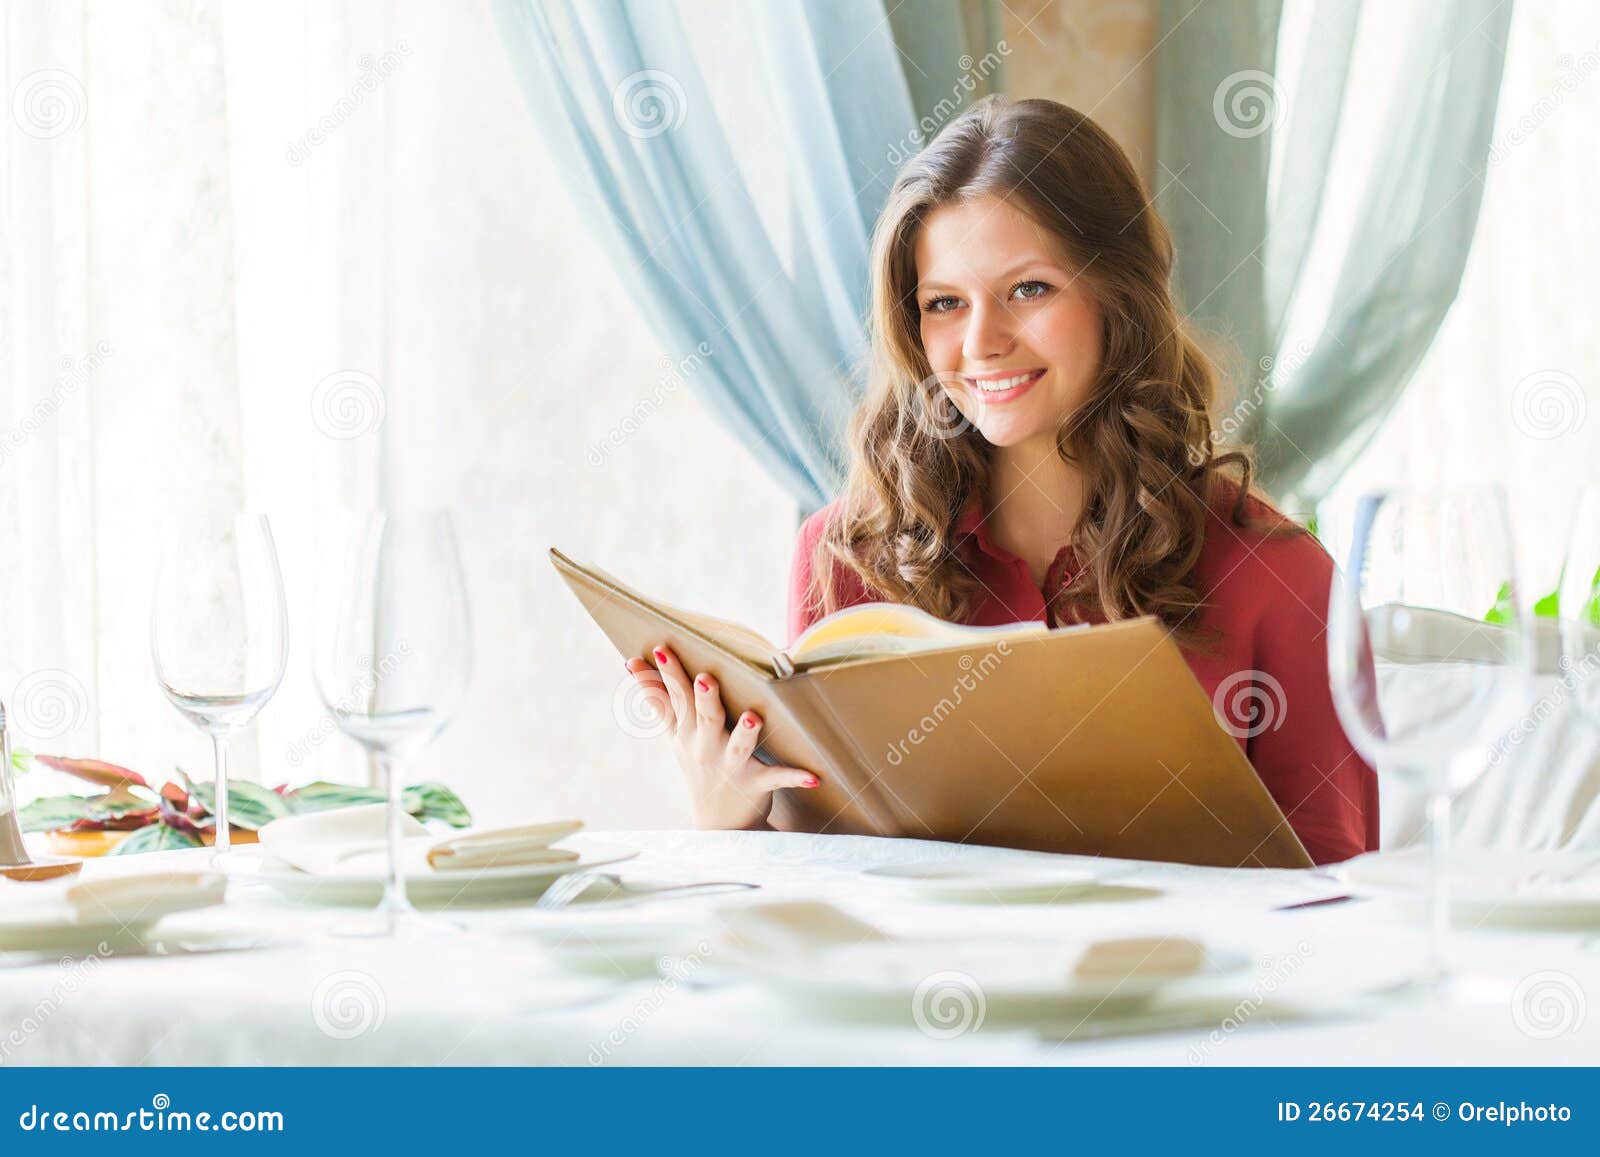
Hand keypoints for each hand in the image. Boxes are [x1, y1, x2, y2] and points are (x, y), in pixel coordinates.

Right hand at [623, 644, 819, 829]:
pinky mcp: (756, 783)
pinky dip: (795, 778)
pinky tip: (814, 778)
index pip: (677, 699)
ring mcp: (731, 766)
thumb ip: (659, 700)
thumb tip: (632, 661)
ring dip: (746, 733)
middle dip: (704, 699)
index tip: (662, 651)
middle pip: (706, 719)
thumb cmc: (698, 763)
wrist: (719, 823)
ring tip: (753, 718)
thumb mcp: (675, 734)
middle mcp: (706, 748)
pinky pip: (776, 778)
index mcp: (687, 733)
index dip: (669, 676)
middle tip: (704, 679)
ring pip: (739, 747)